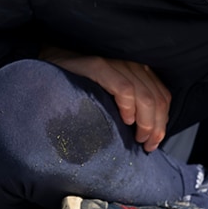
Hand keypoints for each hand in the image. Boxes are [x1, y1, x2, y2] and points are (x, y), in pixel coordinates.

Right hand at [40, 48, 170, 151]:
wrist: (44, 69)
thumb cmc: (75, 88)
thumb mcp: (107, 97)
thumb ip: (127, 106)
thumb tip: (145, 135)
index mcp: (136, 70)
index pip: (162, 96)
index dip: (163, 122)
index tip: (154, 142)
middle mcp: (130, 63)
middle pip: (157, 99)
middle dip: (156, 127)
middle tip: (146, 145)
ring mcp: (114, 63)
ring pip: (145, 96)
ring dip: (146, 122)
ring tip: (137, 137)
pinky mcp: (98, 65)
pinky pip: (124, 88)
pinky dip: (129, 107)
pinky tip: (125, 120)